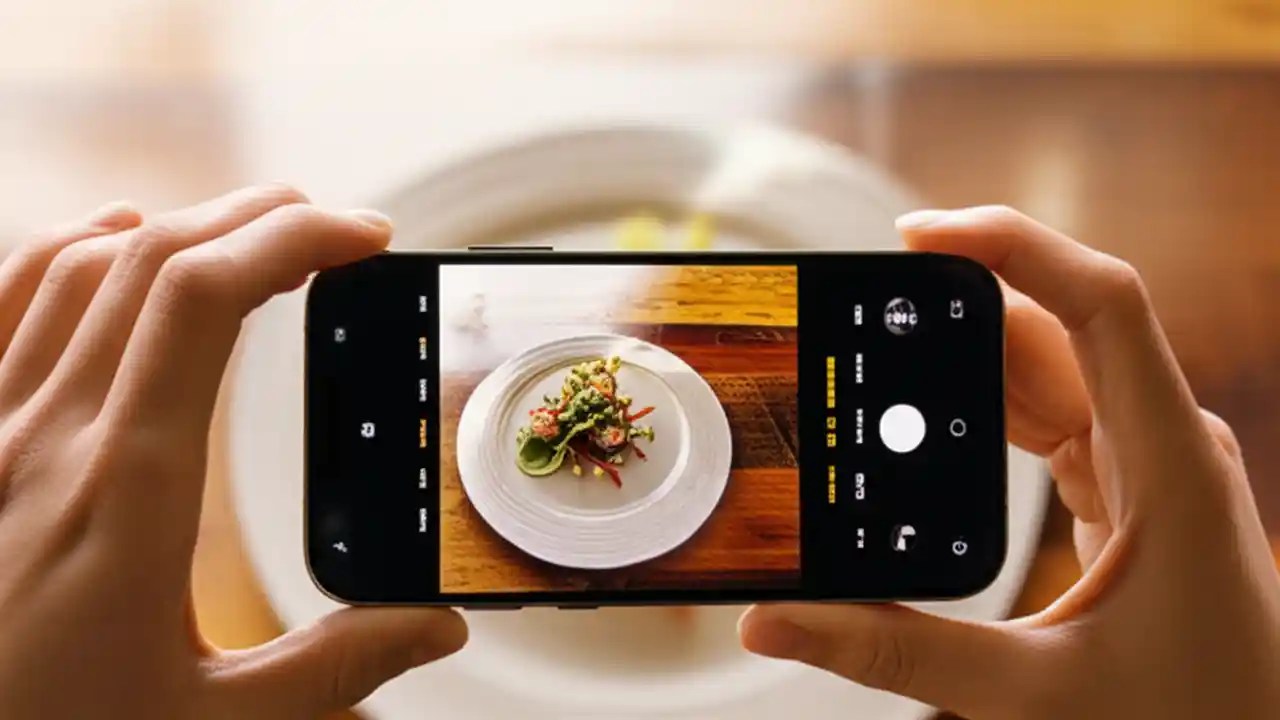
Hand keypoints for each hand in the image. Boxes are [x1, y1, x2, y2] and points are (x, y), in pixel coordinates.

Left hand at [0, 187, 466, 718]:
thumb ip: (334, 668)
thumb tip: (435, 627)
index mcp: (126, 490)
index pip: (208, 302)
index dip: (294, 240)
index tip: (365, 238)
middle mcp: (51, 437)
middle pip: (159, 260)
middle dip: (261, 217)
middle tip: (337, 227)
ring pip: (82, 265)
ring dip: (182, 226)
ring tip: (255, 229)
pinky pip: (9, 299)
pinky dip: (71, 248)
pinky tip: (120, 238)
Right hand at [739, 206, 1279, 718]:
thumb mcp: (1032, 694)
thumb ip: (897, 655)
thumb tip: (777, 621)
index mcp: (1170, 471)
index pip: (1105, 305)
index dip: (1015, 246)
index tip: (919, 234)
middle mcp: (1165, 446)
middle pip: (1060, 327)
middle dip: (960, 300)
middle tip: (865, 301)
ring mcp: (1148, 464)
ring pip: (1053, 366)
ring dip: (968, 350)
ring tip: (880, 344)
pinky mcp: (1124, 489)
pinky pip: (1051, 413)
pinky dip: (985, 401)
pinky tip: (930, 409)